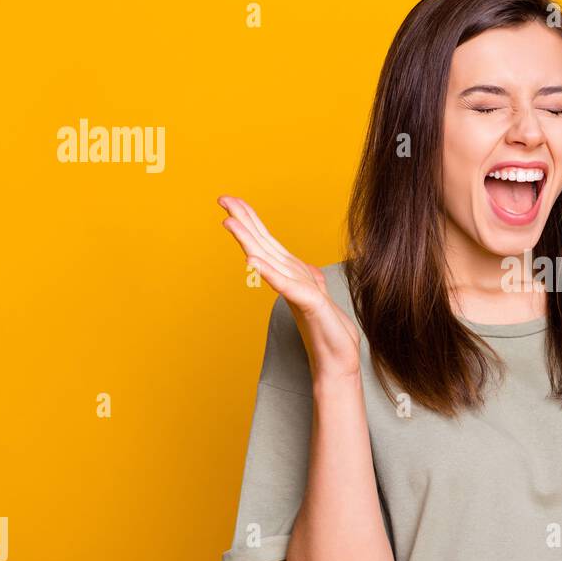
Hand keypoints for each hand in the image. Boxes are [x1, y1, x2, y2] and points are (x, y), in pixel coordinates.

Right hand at [218, 195, 360, 379]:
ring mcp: (296, 291)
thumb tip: (309, 270)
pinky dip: (268, 273)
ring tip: (229, 221)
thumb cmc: (329, 332)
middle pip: (262, 244)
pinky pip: (285, 285)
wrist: (339, 361)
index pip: (267, 242)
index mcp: (292, 274)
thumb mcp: (322, 297)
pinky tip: (253, 261)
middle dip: (243, 221)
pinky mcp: (307, 304)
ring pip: (268, 260)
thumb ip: (311, 281)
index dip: (251, 220)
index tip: (232, 200)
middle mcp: (289, 279)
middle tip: (222, 199)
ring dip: (248, 240)